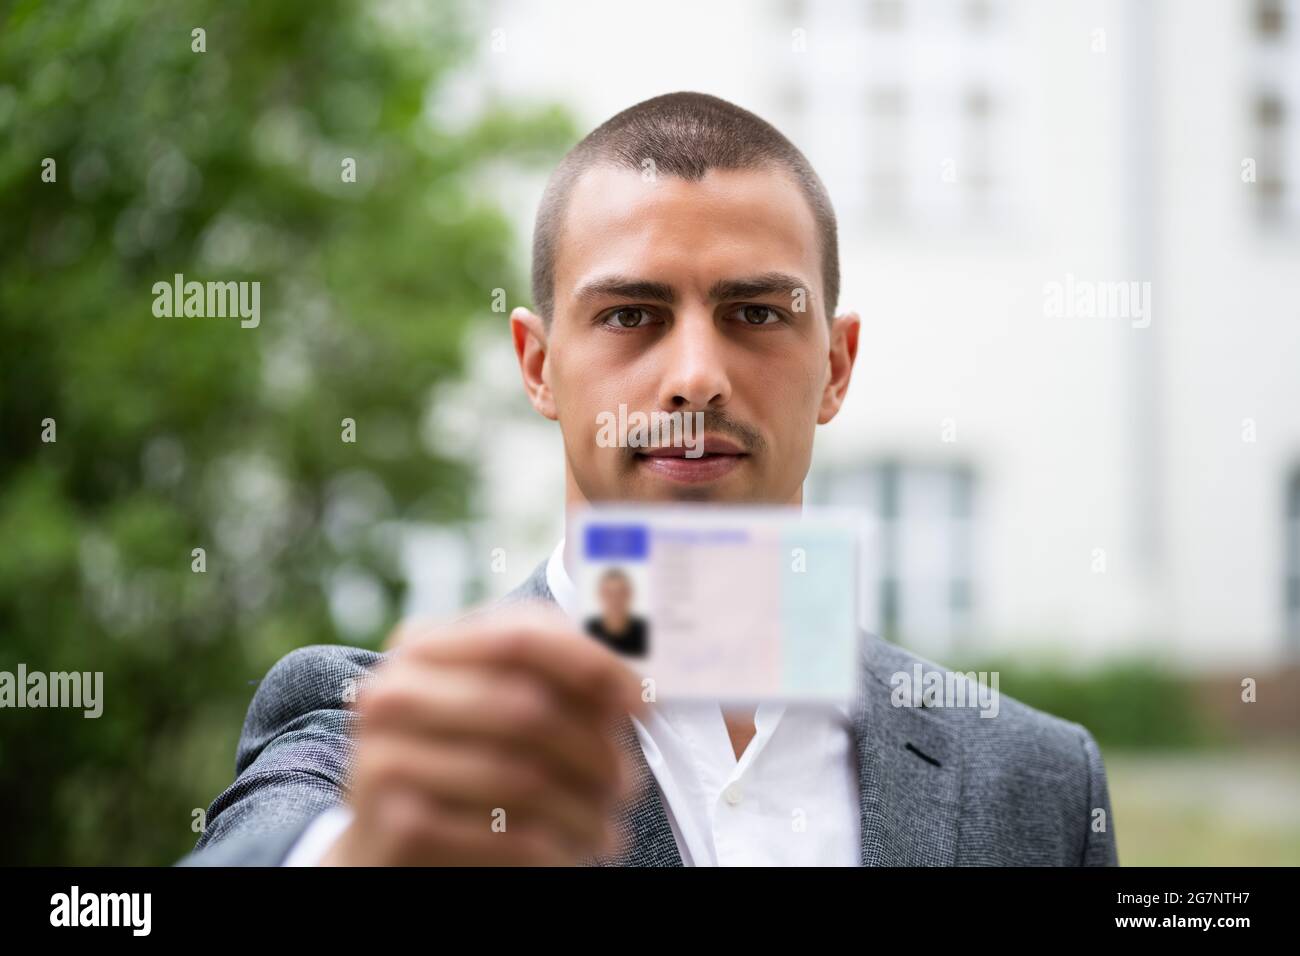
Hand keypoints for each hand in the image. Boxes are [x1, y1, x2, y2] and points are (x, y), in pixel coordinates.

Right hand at [321, 605, 646, 865]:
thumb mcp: (493, 709)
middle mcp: (394, 692)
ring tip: (603, 828)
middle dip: (596, 752)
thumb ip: (553, 683)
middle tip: (626, 785)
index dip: (594, 667)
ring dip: (582, 811)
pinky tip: (565, 853)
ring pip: (522, 777)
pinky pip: (502, 834)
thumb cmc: (459, 766)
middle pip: (529, 708)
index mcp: (425, 648)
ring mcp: (385, 757)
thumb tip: (634, 692)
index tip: (643, 703)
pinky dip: (550, 849)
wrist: (386, 844)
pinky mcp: (396, 824)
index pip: (522, 635)